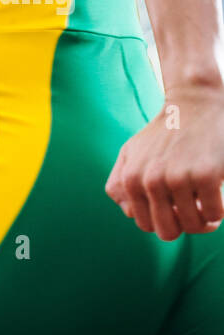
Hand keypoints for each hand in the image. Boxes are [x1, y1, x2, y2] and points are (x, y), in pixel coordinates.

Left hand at [106, 84, 223, 239]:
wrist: (194, 103)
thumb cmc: (162, 132)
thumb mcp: (130, 153)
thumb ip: (120, 184)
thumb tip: (129, 214)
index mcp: (130, 180)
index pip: (146, 225)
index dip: (165, 222)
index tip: (177, 210)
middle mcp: (150, 181)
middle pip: (168, 231)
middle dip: (185, 227)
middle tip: (196, 212)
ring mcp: (177, 178)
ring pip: (194, 225)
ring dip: (205, 220)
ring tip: (208, 203)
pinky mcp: (206, 174)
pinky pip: (215, 213)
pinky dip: (220, 210)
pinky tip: (219, 195)